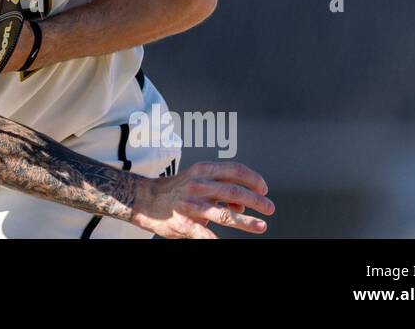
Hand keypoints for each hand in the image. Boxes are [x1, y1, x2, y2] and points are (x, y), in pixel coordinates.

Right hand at [129, 161, 274, 238]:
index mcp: (202, 170)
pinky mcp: (184, 223)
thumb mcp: (197, 180)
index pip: (235, 170)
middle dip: (256, 200)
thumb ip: (220, 188)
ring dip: (246, 220)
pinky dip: (216, 241)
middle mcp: (197, 185)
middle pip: (234, 190)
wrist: (145, 199)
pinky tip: (224, 243)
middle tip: (269, 208)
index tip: (264, 189)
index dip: (253, 179)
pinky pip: (204, 233)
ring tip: (261, 226)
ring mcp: (190, 205)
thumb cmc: (176, 190)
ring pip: (224, 212)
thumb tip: (243, 202)